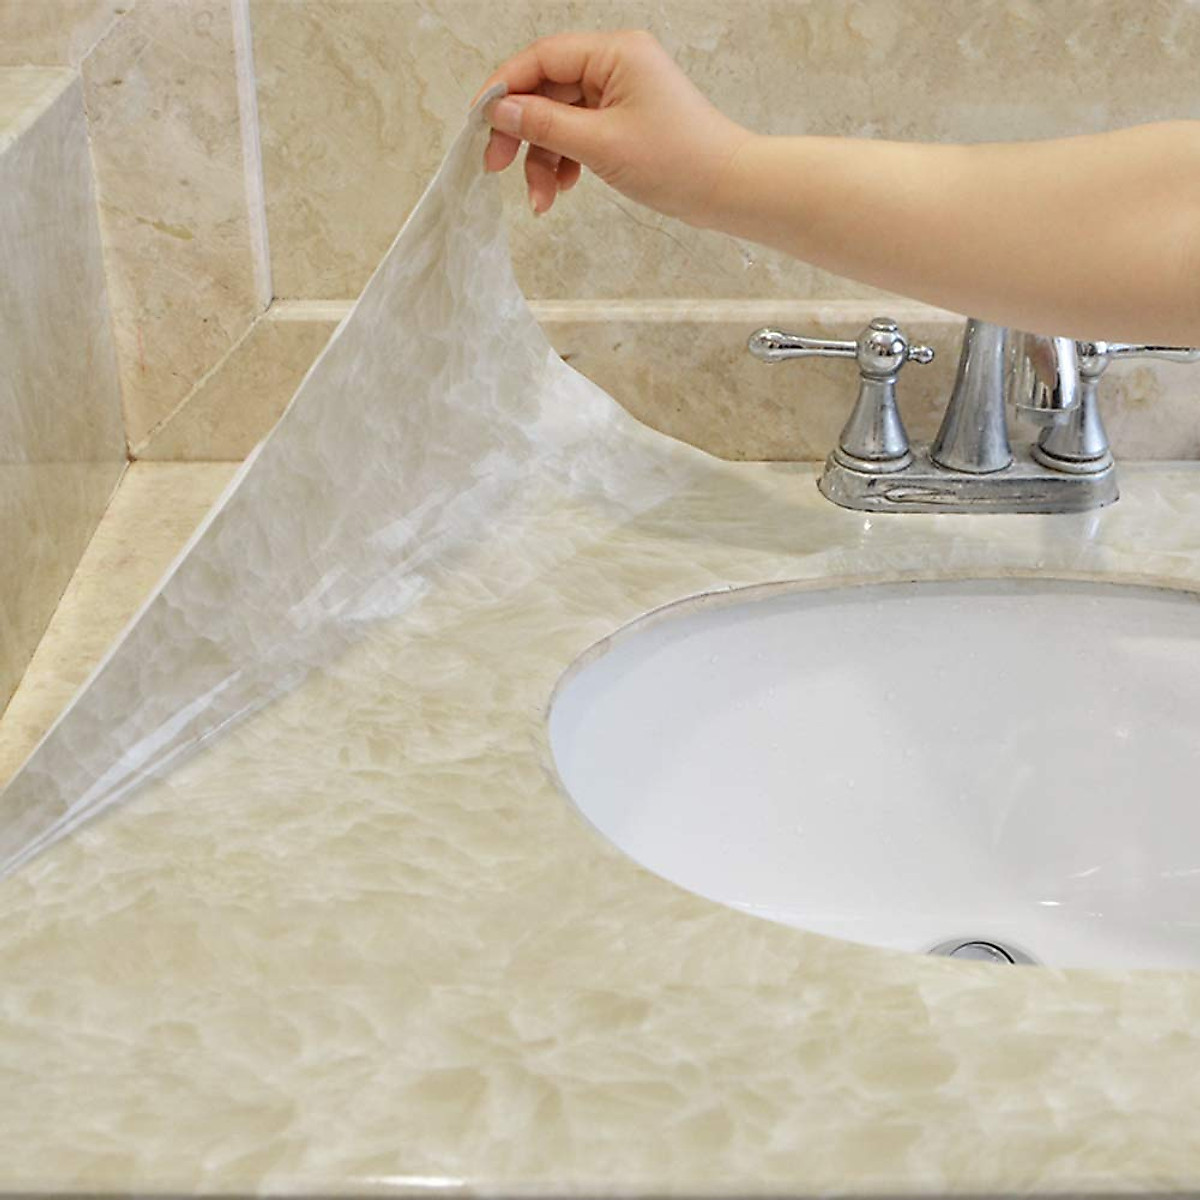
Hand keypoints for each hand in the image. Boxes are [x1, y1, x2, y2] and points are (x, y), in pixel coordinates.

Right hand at [475, 30, 751, 224]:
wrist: (728, 190)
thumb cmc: (678, 161)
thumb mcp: (601, 144)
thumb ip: (545, 124)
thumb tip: (500, 110)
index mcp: (614, 53)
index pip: (541, 58)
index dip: (505, 87)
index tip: (479, 123)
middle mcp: (616, 65)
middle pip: (547, 91)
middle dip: (523, 134)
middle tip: (497, 168)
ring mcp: (620, 95)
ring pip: (560, 120)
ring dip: (544, 160)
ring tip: (542, 201)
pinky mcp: (624, 123)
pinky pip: (579, 136)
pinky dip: (565, 163)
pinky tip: (563, 190)